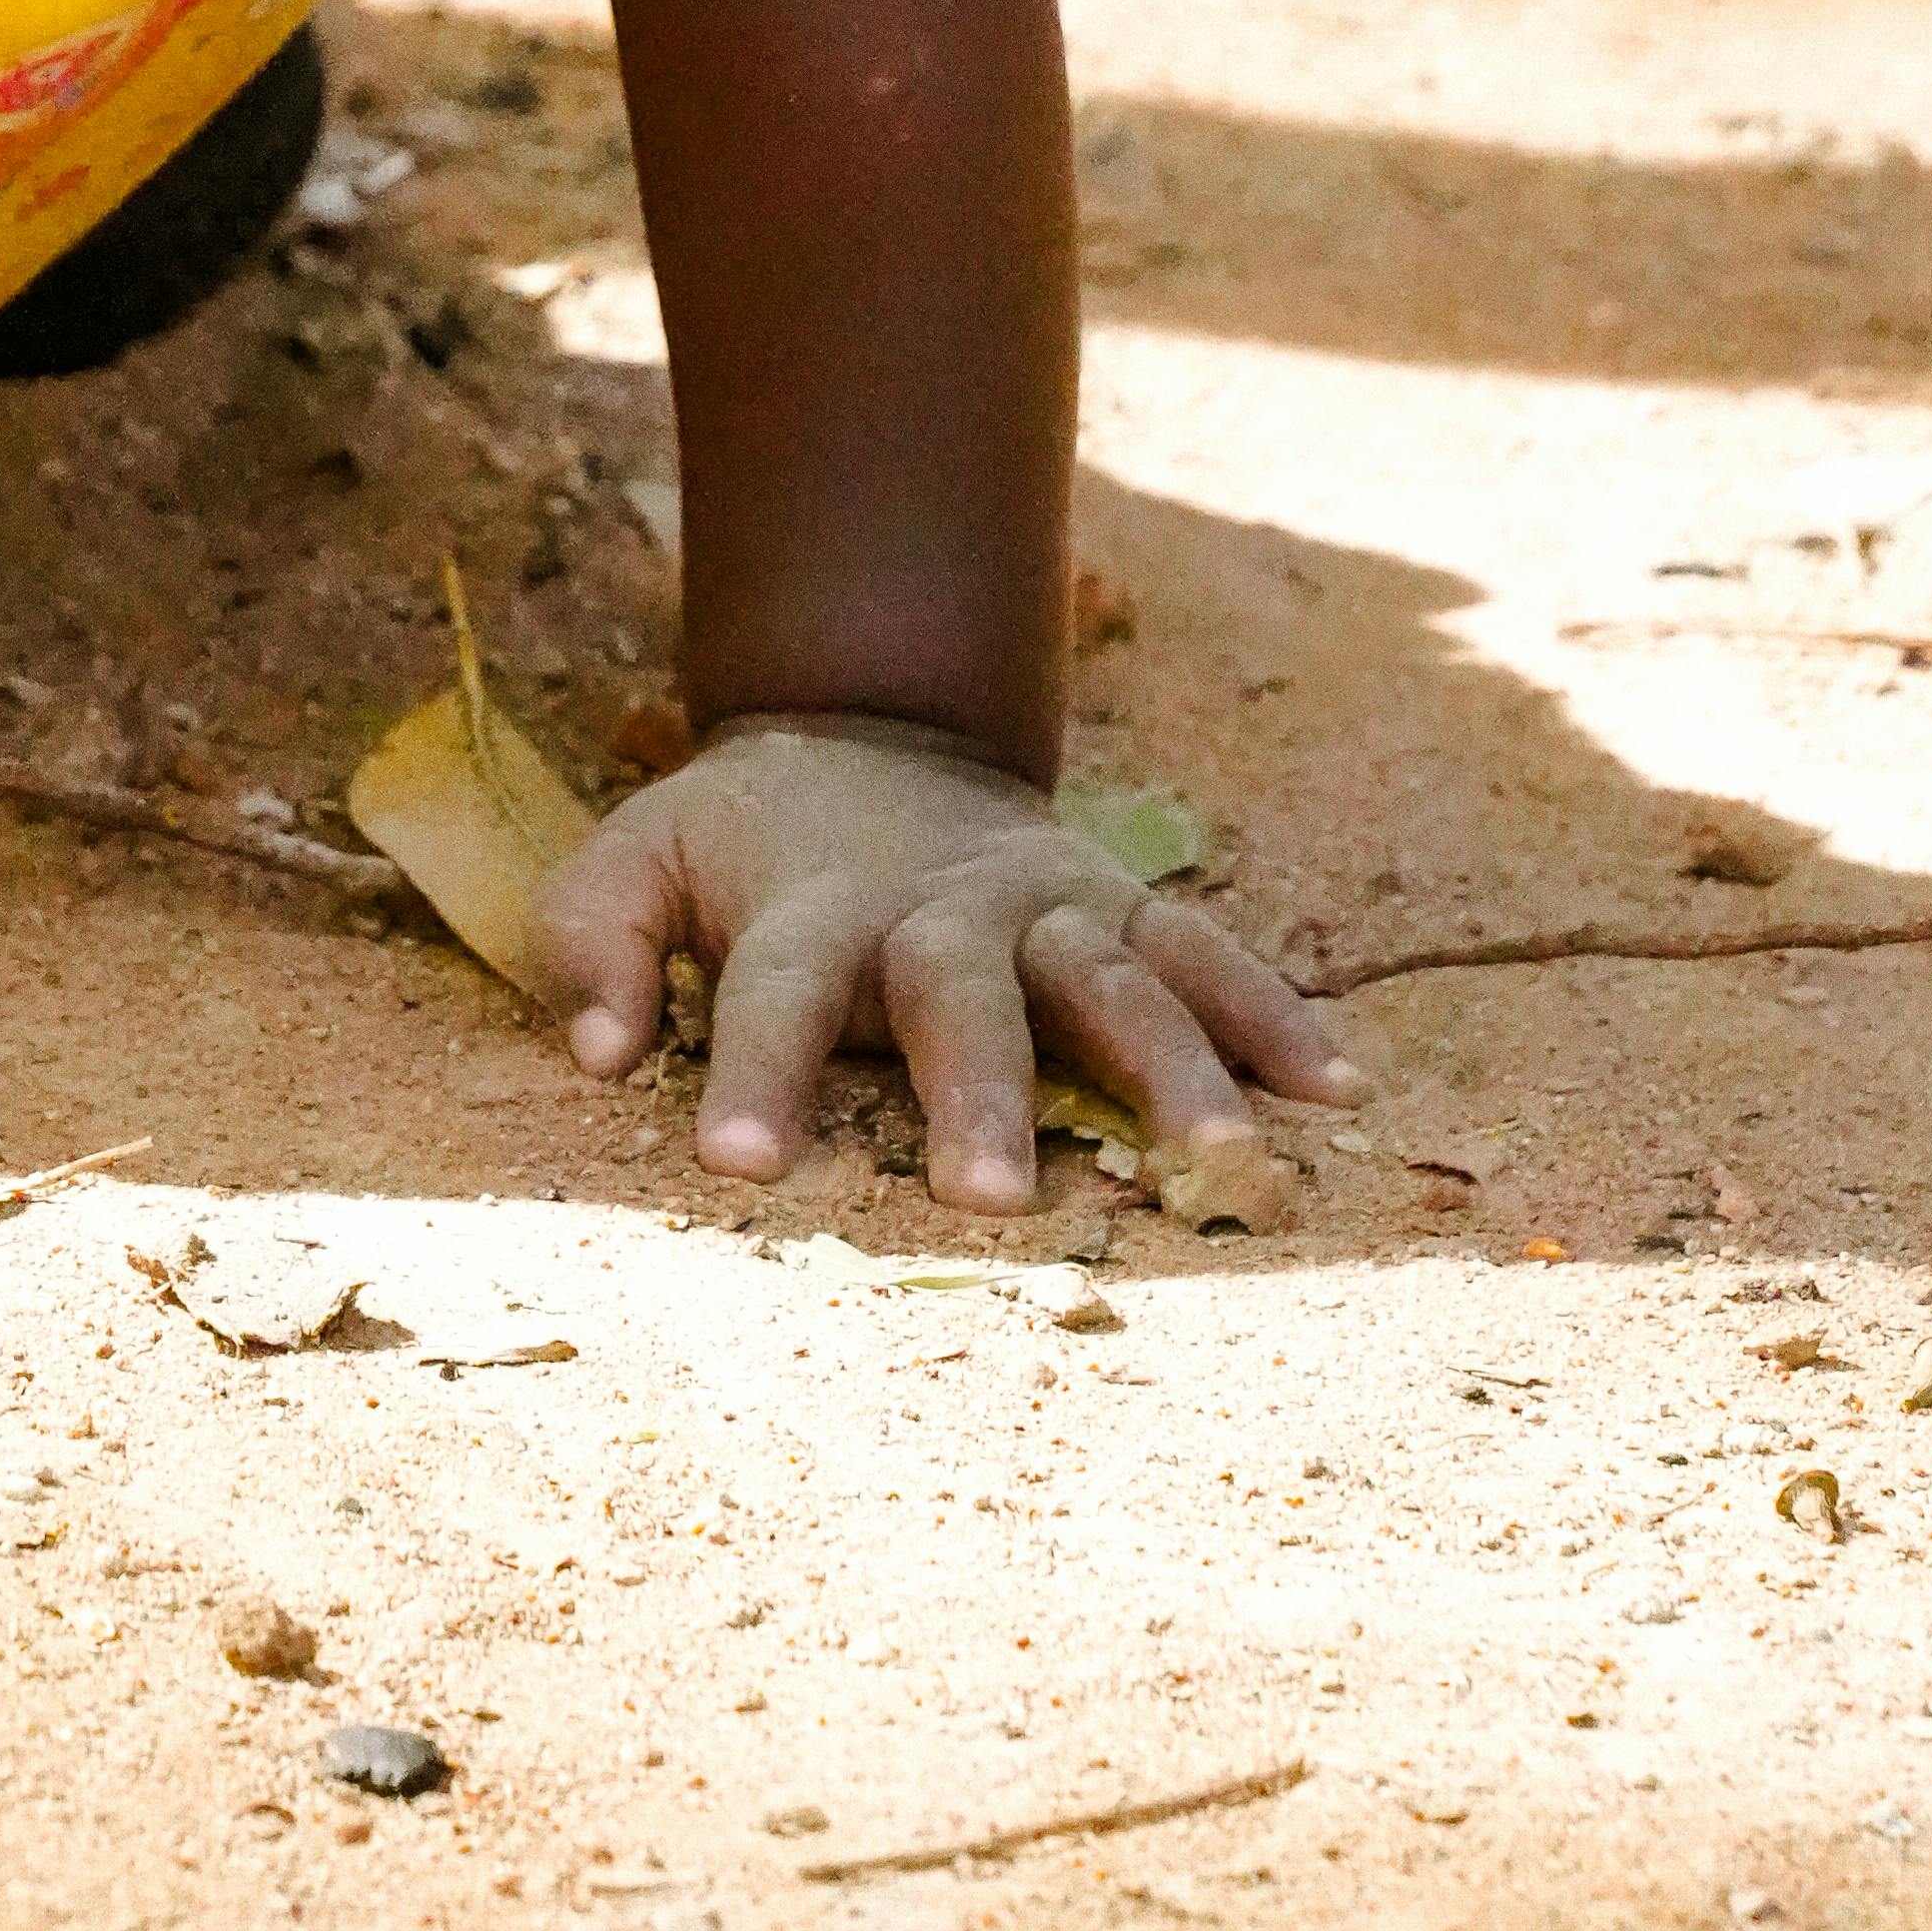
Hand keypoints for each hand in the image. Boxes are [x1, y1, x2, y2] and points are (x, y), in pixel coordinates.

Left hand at [537, 714, 1357, 1207]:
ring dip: (1170, 1063)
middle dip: (979, 1091)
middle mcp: (941, 906)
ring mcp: (1049, 901)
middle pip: (961, 994)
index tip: (734, 1165)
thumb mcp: (640, 854)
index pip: (777, 990)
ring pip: (1116, 975)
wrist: (872, 731)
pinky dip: (1276, 1017)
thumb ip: (594, 938)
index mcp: (816, 906)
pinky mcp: (1126, 903)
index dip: (752, 1070)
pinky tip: (1338, 1095)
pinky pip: (1211, 954)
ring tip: (1222, 1158)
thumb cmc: (745, 839)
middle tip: (987, 1199)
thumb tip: (594, 1052)